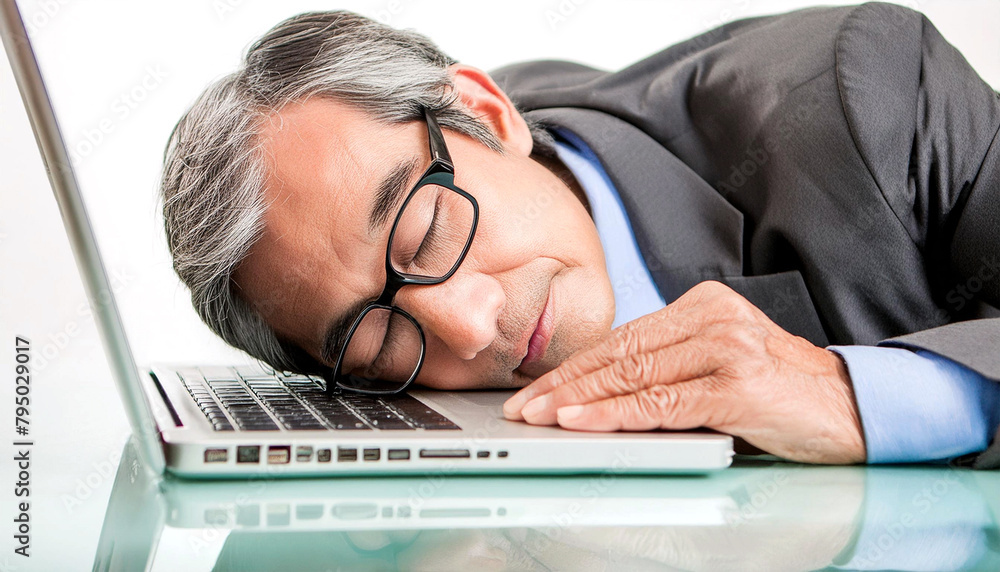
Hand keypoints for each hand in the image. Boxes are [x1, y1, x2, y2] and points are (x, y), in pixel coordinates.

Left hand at [502, 281, 865, 463]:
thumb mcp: (719, 365)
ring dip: (578, 400)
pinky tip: (581, 422)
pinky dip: (614, 415)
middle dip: (564, 382)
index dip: (575, 365)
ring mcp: (727, 350)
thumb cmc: (783, 392)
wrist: (855, 409)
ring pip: (633, 377)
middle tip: (524, 405)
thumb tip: (600, 389)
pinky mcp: (738, 387)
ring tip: (539, 416)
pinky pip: (660, 405)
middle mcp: (714, 318)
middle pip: (620, 354)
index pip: (624, 337)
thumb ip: (670, 366)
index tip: (538, 387)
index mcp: (704, 305)